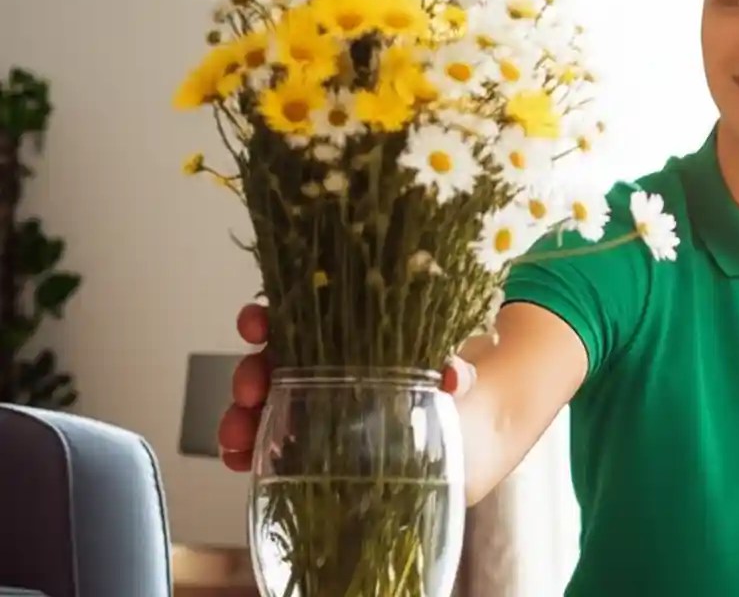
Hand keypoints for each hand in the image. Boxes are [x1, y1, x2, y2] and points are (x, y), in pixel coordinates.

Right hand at [216, 302, 476, 471]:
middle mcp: (318, 372)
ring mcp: (307, 412)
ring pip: (258, 408)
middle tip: (250, 392)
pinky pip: (264, 448)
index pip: (295, 320)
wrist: (458, 451)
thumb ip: (451, 372)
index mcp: (345, 344)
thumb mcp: (449, 379)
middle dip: (249, 375)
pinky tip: (240, 462)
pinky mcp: (304, 452)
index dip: (266, 318)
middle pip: (268, 364)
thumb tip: (453, 375)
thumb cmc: (443, 399)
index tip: (254, 325)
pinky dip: (246, 454)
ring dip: (239, 419)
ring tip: (238, 439)